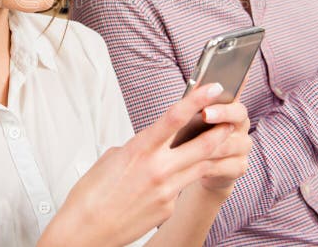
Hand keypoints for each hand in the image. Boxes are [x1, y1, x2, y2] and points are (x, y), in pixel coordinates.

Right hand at [39, 83, 248, 246]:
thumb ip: (139, 147)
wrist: (85, 230)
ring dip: (215, 152)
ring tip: (224, 141)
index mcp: (140, 150)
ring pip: (201, 166)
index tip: (212, 87)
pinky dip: (185, 177)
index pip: (175, 117)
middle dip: (221, 129)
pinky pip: (182, 187)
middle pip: (202, 144)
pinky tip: (177, 176)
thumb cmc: (91, 194)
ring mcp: (167, 190)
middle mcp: (158, 169)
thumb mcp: (113, 157)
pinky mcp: (168, 208)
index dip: (197, 99)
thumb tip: (152, 145)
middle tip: (232, 118)